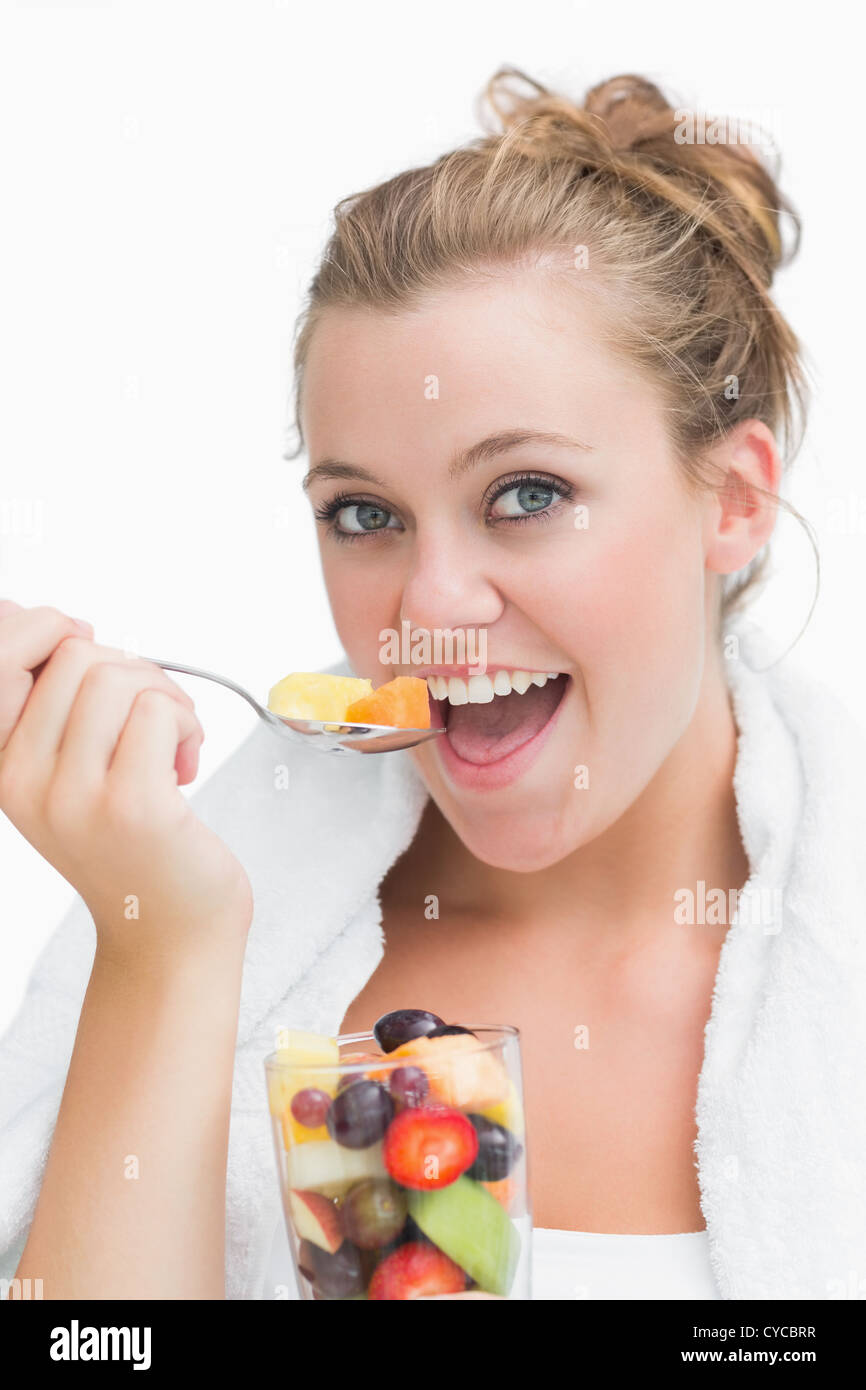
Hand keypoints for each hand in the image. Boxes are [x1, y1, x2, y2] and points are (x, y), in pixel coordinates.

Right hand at [0, 600, 252, 960]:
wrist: (167, 929)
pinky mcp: (132, 806)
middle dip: (134, 669)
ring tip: (171, 743)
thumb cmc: (129, 844)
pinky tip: (185, 763)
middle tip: (155, 719)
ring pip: (118, 675)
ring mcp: (74, 796)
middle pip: (75, 655)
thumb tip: (38, 614)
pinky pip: (157, 710)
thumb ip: (49, 703)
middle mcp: (22, 780)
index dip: (48, 626)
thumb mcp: (65, 772)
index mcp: (1, 764)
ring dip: (166, 697)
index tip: (92, 647)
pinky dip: (186, 722)